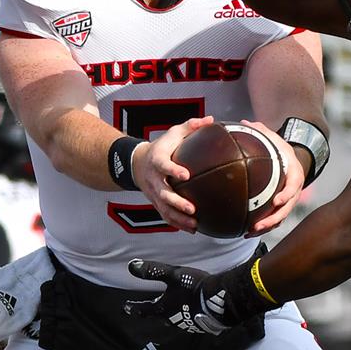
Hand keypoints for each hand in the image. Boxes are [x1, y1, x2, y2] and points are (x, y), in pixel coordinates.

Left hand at [123, 256, 264, 336]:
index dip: (133, 307)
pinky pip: (188, 320)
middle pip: (159, 316)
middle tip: (149, 307)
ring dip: (171, 313)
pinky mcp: (200, 325)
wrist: (221, 300)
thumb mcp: (172, 275)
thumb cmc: (194, 287)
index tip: (126, 307)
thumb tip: (132, 266)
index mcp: (163, 309)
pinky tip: (191, 310)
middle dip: (153, 311)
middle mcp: (172, 320)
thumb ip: (152, 271)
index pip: (143, 309)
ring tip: (171, 307)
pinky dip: (186, 314)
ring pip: (174, 319)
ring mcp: (187, 324)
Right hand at [132, 115, 214, 231]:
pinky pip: (166, 216)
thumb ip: (191, 126)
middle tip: (191, 208)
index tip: (185, 175)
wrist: (138, 164)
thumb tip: (212, 120)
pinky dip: (178, 224)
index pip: (163, 165)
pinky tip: (193, 229)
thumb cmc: (162, 146)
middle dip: (176, 202)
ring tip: (194, 224)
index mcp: (157, 160)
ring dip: (178, 218)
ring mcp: (154, 193)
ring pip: (164, 209)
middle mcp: (154, 179)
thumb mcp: (174, 133)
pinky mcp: (156, 203)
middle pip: (163, 193)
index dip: (172, 170)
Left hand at [238, 119, 304, 235]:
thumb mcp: (274, 138)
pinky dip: (260, 227)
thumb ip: (261, 131)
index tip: (277, 201)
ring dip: (265, 227)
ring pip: (279, 219)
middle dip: (273, 219)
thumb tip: (244, 122)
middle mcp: (293, 191)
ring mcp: (288, 201)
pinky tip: (244, 232)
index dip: (286, 195)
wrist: (290, 160)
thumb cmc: (280, 149)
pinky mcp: (280, 208)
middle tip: (258, 225)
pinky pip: (272, 220)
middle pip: (286, 209)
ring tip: (249, 232)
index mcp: (294, 174)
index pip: (293, 186)